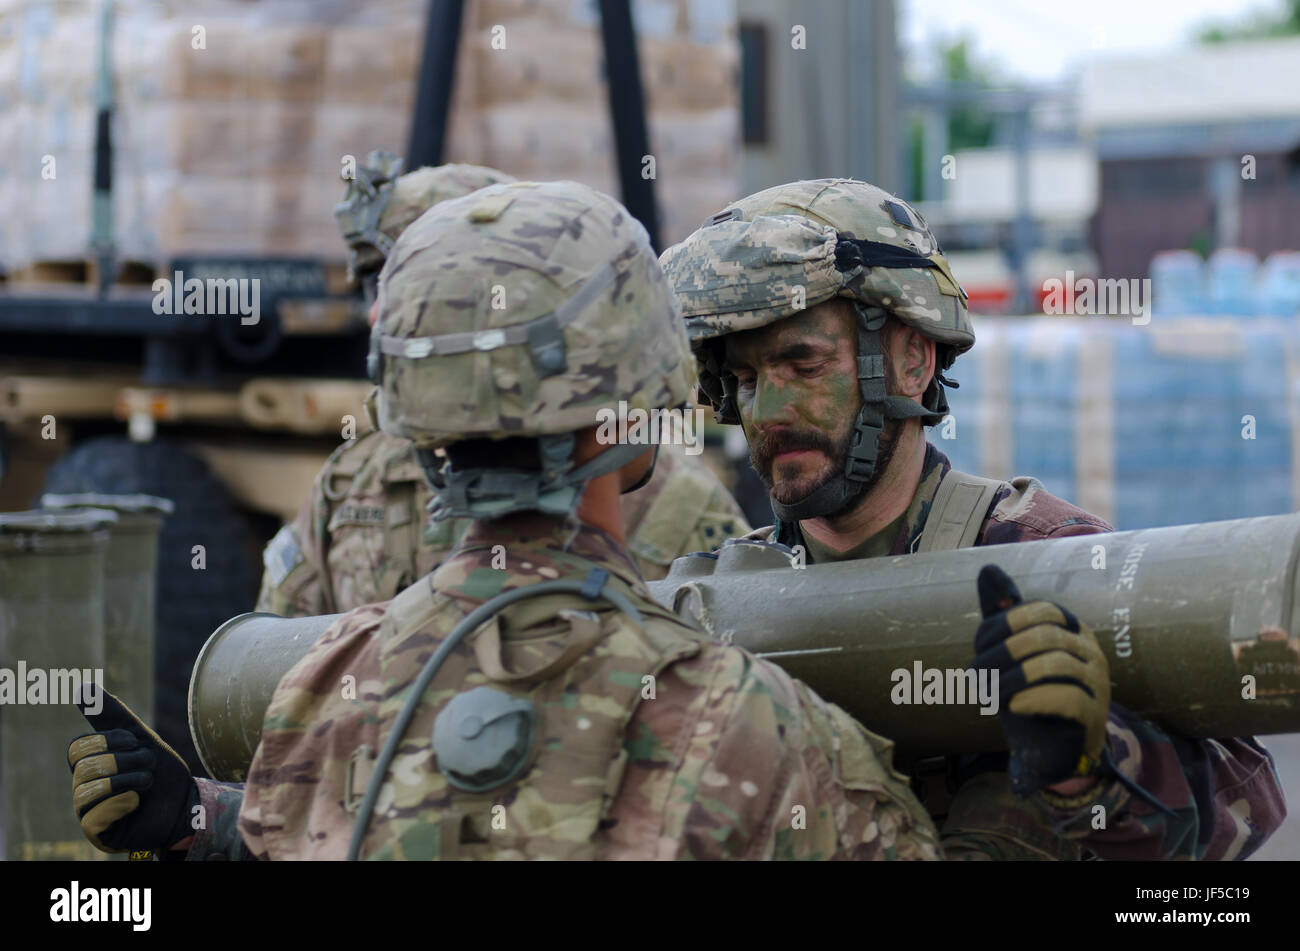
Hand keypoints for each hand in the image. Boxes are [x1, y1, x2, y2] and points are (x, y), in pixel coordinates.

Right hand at [68, 686, 197, 852]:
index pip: (76, 747)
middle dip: (125, 760)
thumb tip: (82, 688)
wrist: (186, 803)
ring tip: (148, 783)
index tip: (135, 741)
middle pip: (84, 767)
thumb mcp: (139, 738)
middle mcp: (82, 788)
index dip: (107, 741)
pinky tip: (137, 803)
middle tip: (148, 764)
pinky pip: (94, 817)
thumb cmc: (160, 771)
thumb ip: (112, 714)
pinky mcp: (97, 834)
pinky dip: (123, 804)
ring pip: (89, 790)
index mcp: (88, 765)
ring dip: (129, 780)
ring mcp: (87, 812)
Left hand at [971, 565, 1110, 796]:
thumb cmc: (1030, 692)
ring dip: (1012, 679)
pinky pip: (1068, 698)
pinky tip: (1014, 706)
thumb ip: (1002, 613)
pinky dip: (1033, 699)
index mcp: (1072, 629)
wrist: (1050, 747)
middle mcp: (1090, 650)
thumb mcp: (1011, 652)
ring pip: (1055, 665)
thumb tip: (987, 568)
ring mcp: (1097, 683)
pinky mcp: (1093, 714)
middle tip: (977, 676)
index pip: (1039, 610)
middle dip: (1001, 654)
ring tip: (992, 695)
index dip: (1002, 625)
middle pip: (1044, 636)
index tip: (978, 649)